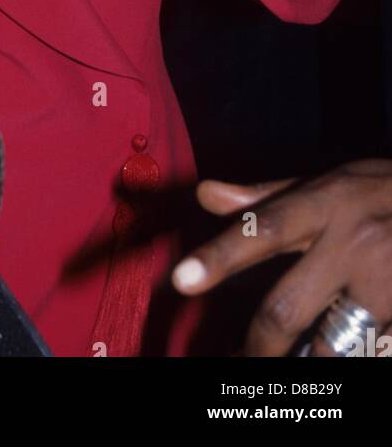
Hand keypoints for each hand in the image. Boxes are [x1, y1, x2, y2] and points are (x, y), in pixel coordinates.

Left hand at [171, 162, 391, 355]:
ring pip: (331, 343)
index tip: (181, 279)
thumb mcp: (328, 184)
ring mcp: (386, 282)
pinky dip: (353, 357)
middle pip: (287, 306)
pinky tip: (344, 352)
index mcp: (324, 203)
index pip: (262, 229)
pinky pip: (371, 349)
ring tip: (291, 368)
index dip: (220, 256)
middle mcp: (352, 242)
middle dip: (256, 347)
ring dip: (307, 363)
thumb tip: (205, 195)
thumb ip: (264, 197)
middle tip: (237, 366)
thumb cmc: (382, 193)